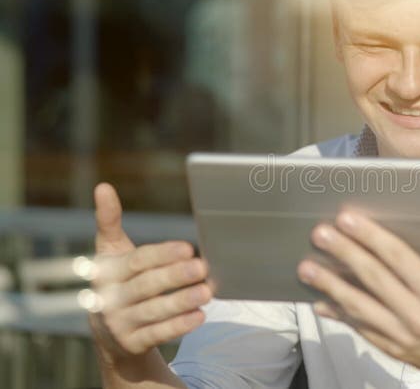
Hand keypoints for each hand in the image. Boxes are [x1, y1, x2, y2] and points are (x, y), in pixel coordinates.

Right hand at [89, 183, 211, 364]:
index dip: (162, 254)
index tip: (188, 248)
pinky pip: (158, 334)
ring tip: (206, 291)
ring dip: (181, 301)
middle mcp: (109, 297)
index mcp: (107, 270)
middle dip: (175, 276)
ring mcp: (119, 323)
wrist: (110, 331)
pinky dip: (179, 325)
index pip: (138, 260)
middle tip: (202, 267)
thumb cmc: (120, 279)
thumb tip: (103, 187)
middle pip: (147, 285)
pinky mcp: (131, 344)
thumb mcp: (111, 252)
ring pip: (154, 311)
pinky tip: (199, 315)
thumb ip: (109, 221)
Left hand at [297, 193, 419, 386]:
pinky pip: (361, 329)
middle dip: (343, 253)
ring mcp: (404, 336)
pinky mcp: (394, 350)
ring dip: (330, 286)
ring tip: (306, 268)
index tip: (346, 218)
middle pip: (373, 279)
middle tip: (319, 234)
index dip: (370, 236)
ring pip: (360, 307)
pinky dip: (339, 315)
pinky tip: (320, 301)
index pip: (398, 258)